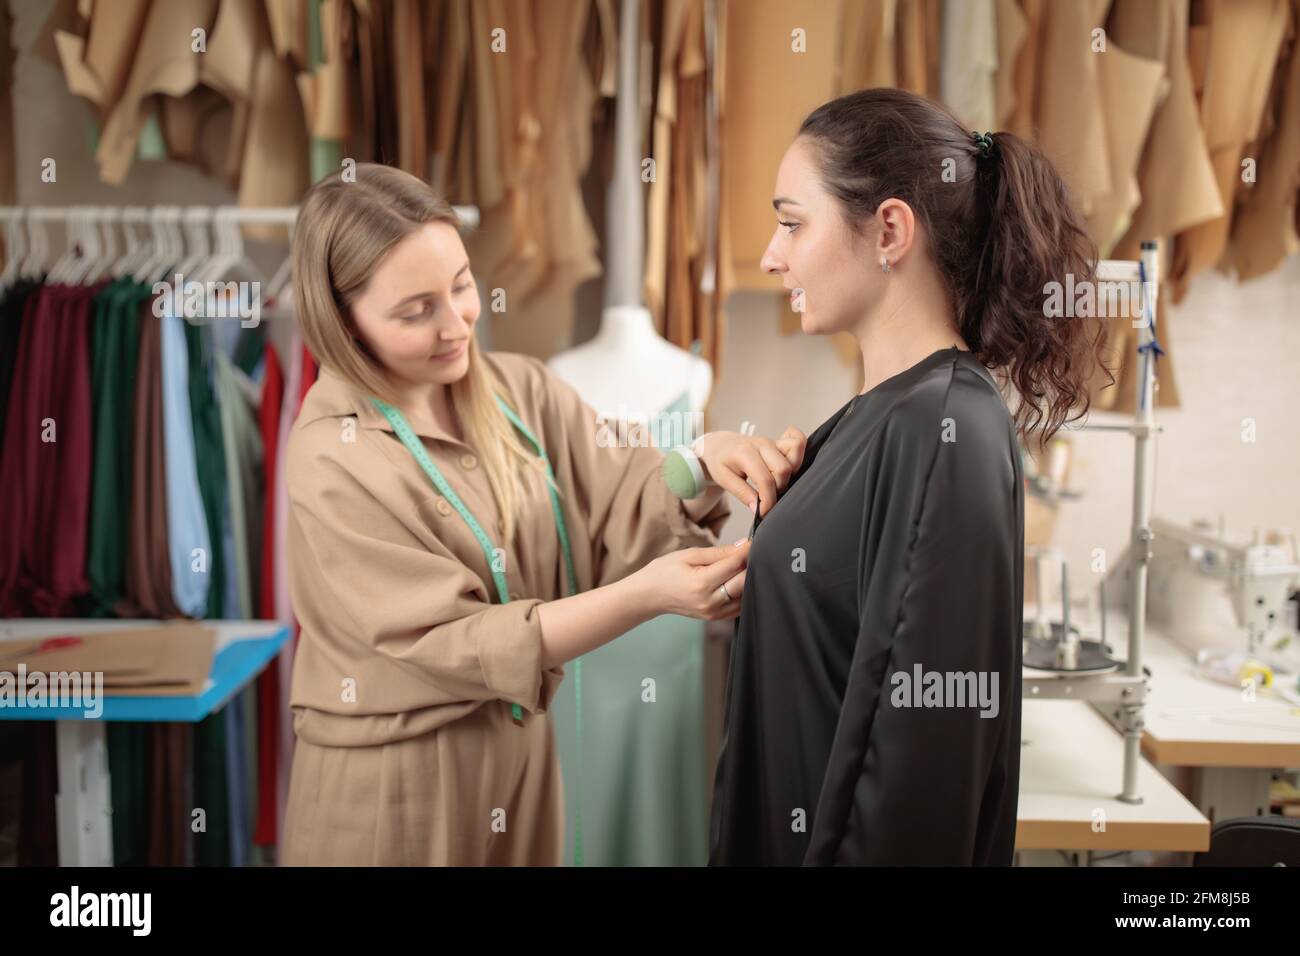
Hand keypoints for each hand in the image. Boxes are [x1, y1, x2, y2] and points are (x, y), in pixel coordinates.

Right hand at [632, 539, 750, 619]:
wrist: (649, 595)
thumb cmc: (665, 571)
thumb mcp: (689, 555)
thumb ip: (718, 552)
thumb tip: (743, 547)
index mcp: (701, 583)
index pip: (735, 564)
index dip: (747, 550)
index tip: (753, 541)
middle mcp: (710, 601)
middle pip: (744, 581)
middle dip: (750, 564)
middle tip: (750, 552)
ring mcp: (713, 613)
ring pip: (744, 595)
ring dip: (747, 579)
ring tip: (741, 566)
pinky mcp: (715, 618)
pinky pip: (739, 606)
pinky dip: (742, 593)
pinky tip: (736, 581)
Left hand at [696, 427, 807, 515]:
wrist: (720, 445)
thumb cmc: (720, 462)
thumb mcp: (723, 479)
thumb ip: (742, 494)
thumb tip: (758, 509)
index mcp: (745, 453)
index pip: (765, 480)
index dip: (768, 500)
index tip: (763, 512)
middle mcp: (762, 444)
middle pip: (784, 469)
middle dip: (778, 488)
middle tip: (766, 495)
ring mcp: (772, 441)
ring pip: (795, 454)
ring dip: (791, 473)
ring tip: (776, 481)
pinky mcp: (779, 442)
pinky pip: (798, 442)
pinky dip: (799, 454)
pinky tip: (789, 465)